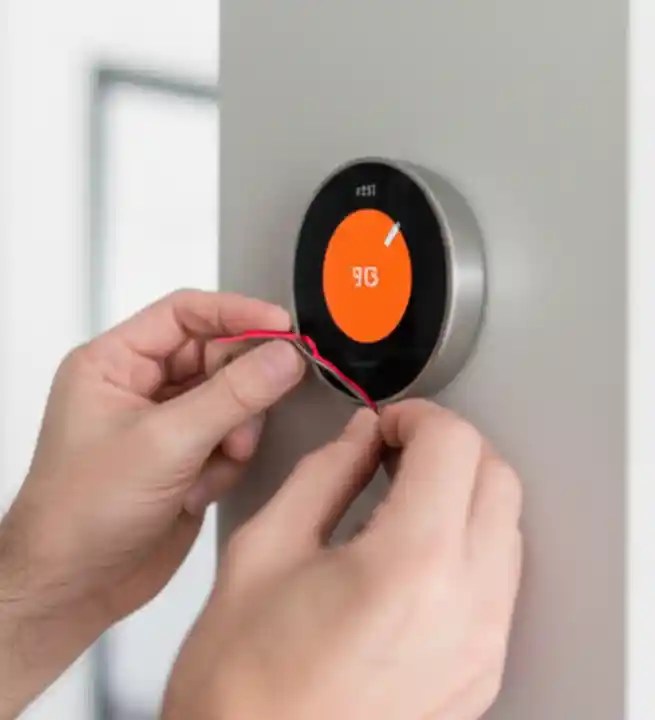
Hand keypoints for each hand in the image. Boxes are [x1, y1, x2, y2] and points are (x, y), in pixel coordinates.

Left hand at [0, 290, 305, 716]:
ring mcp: (164, 426)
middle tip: (257, 411)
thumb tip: (285, 356)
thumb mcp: (165, 443)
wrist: (71, 587)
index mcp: (113, 365)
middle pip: (218, 357)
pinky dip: (229, 463)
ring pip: (233, 401)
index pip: (186, 314)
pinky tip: (201, 490)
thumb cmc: (80, 513)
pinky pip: (233, 440)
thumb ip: (233, 395)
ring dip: (237, 432)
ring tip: (216, 462)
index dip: (238, 314)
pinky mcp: (185, 461)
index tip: (284, 326)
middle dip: (241, 388)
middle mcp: (138, 389)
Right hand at [163, 401, 522, 719]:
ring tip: (404, 505)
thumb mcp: (262, 554)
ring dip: (467, 500)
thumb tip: (362, 438)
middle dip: (452, 450)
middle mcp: (466, 606)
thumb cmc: (241, 692)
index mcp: (411, 566)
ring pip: (508, 532)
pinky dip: (471, 554)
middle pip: (498, 480)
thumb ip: (324, 476)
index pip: (454, 446)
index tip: (392, 425)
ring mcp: (482, 645)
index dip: (420, 418)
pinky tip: (416, 559)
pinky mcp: (483, 674)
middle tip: (400, 453)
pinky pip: (500, 587)